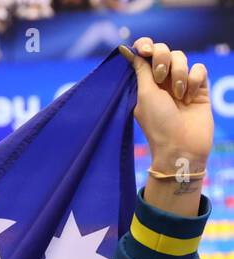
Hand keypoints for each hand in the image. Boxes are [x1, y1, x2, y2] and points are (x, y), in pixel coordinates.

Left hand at [120, 37, 212, 174]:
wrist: (181, 145)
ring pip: (182, 58)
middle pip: (165, 50)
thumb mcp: (145, 94)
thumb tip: (126, 49)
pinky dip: (194, 81)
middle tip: (160, 78)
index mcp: (144, 82)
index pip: (145, 54)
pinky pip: (199, 69)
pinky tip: (190, 98)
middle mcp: (162, 81)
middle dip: (163, 58)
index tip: (145, 50)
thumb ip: (140, 69)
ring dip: (179, 74)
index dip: (146, 46)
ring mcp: (181, 83)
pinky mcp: (199, 87)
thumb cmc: (158, 123)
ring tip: (178, 96)